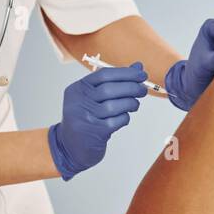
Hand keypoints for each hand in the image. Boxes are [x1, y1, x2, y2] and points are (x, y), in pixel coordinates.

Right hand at [47, 63, 147, 179]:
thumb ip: (115, 82)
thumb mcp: (94, 98)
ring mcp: (85, 117)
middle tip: (143, 90)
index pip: (104, 74)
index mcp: (78, 89)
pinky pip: (116, 121)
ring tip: (135, 105)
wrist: (71, 147)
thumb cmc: (87, 118)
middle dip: (131, 87)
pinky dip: (125, 117)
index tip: (141, 74)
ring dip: (130, 103)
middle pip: (109, 89)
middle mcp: (78, 101)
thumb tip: (138, 67)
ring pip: (114, 105)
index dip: (126, 73)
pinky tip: (124, 117)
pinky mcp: (94, 132)